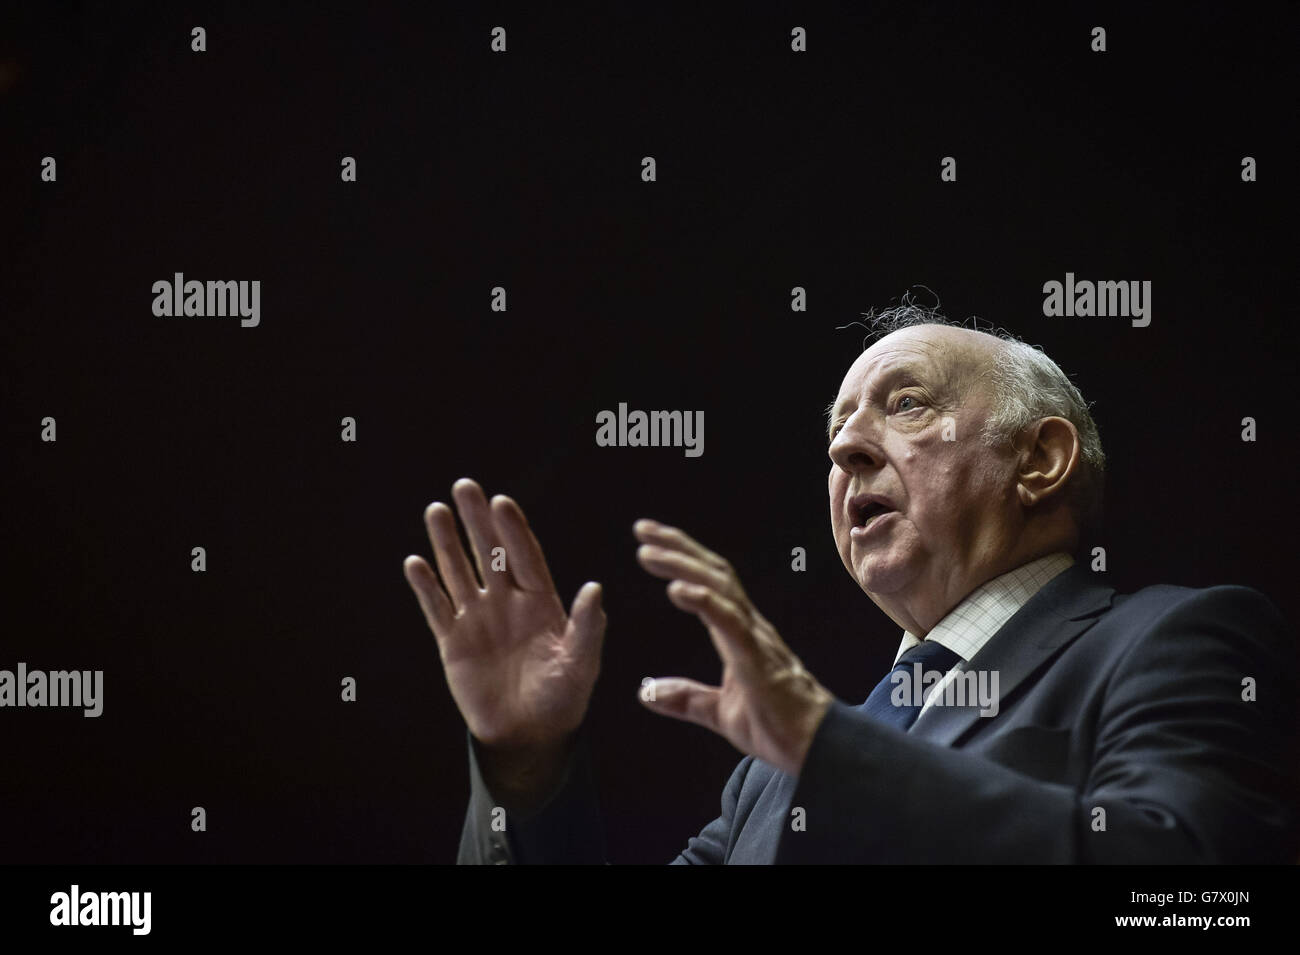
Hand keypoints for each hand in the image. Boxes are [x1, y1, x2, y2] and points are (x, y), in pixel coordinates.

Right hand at [404, 478, 605, 762]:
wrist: (529, 736)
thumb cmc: (563, 698)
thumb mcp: (581, 663)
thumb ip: (587, 627)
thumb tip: (595, 588)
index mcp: (540, 602)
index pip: (523, 556)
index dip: (512, 529)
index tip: (501, 502)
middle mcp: (507, 603)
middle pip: (489, 553)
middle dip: (477, 521)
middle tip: (465, 485)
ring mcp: (478, 620)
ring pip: (459, 572)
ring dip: (447, 543)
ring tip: (436, 509)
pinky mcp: (453, 642)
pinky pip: (437, 608)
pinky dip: (426, 587)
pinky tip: (414, 562)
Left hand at [634, 519, 833, 775]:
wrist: (816, 749)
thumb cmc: (778, 727)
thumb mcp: (719, 712)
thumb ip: (684, 698)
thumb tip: (646, 691)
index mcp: (738, 634)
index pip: (708, 584)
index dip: (680, 559)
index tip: (648, 542)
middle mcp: (748, 626)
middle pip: (712, 573)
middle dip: (677, 547)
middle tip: (642, 528)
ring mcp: (755, 638)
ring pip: (718, 588)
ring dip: (681, 565)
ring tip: (648, 551)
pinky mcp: (757, 658)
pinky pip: (729, 621)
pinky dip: (703, 601)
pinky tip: (677, 589)